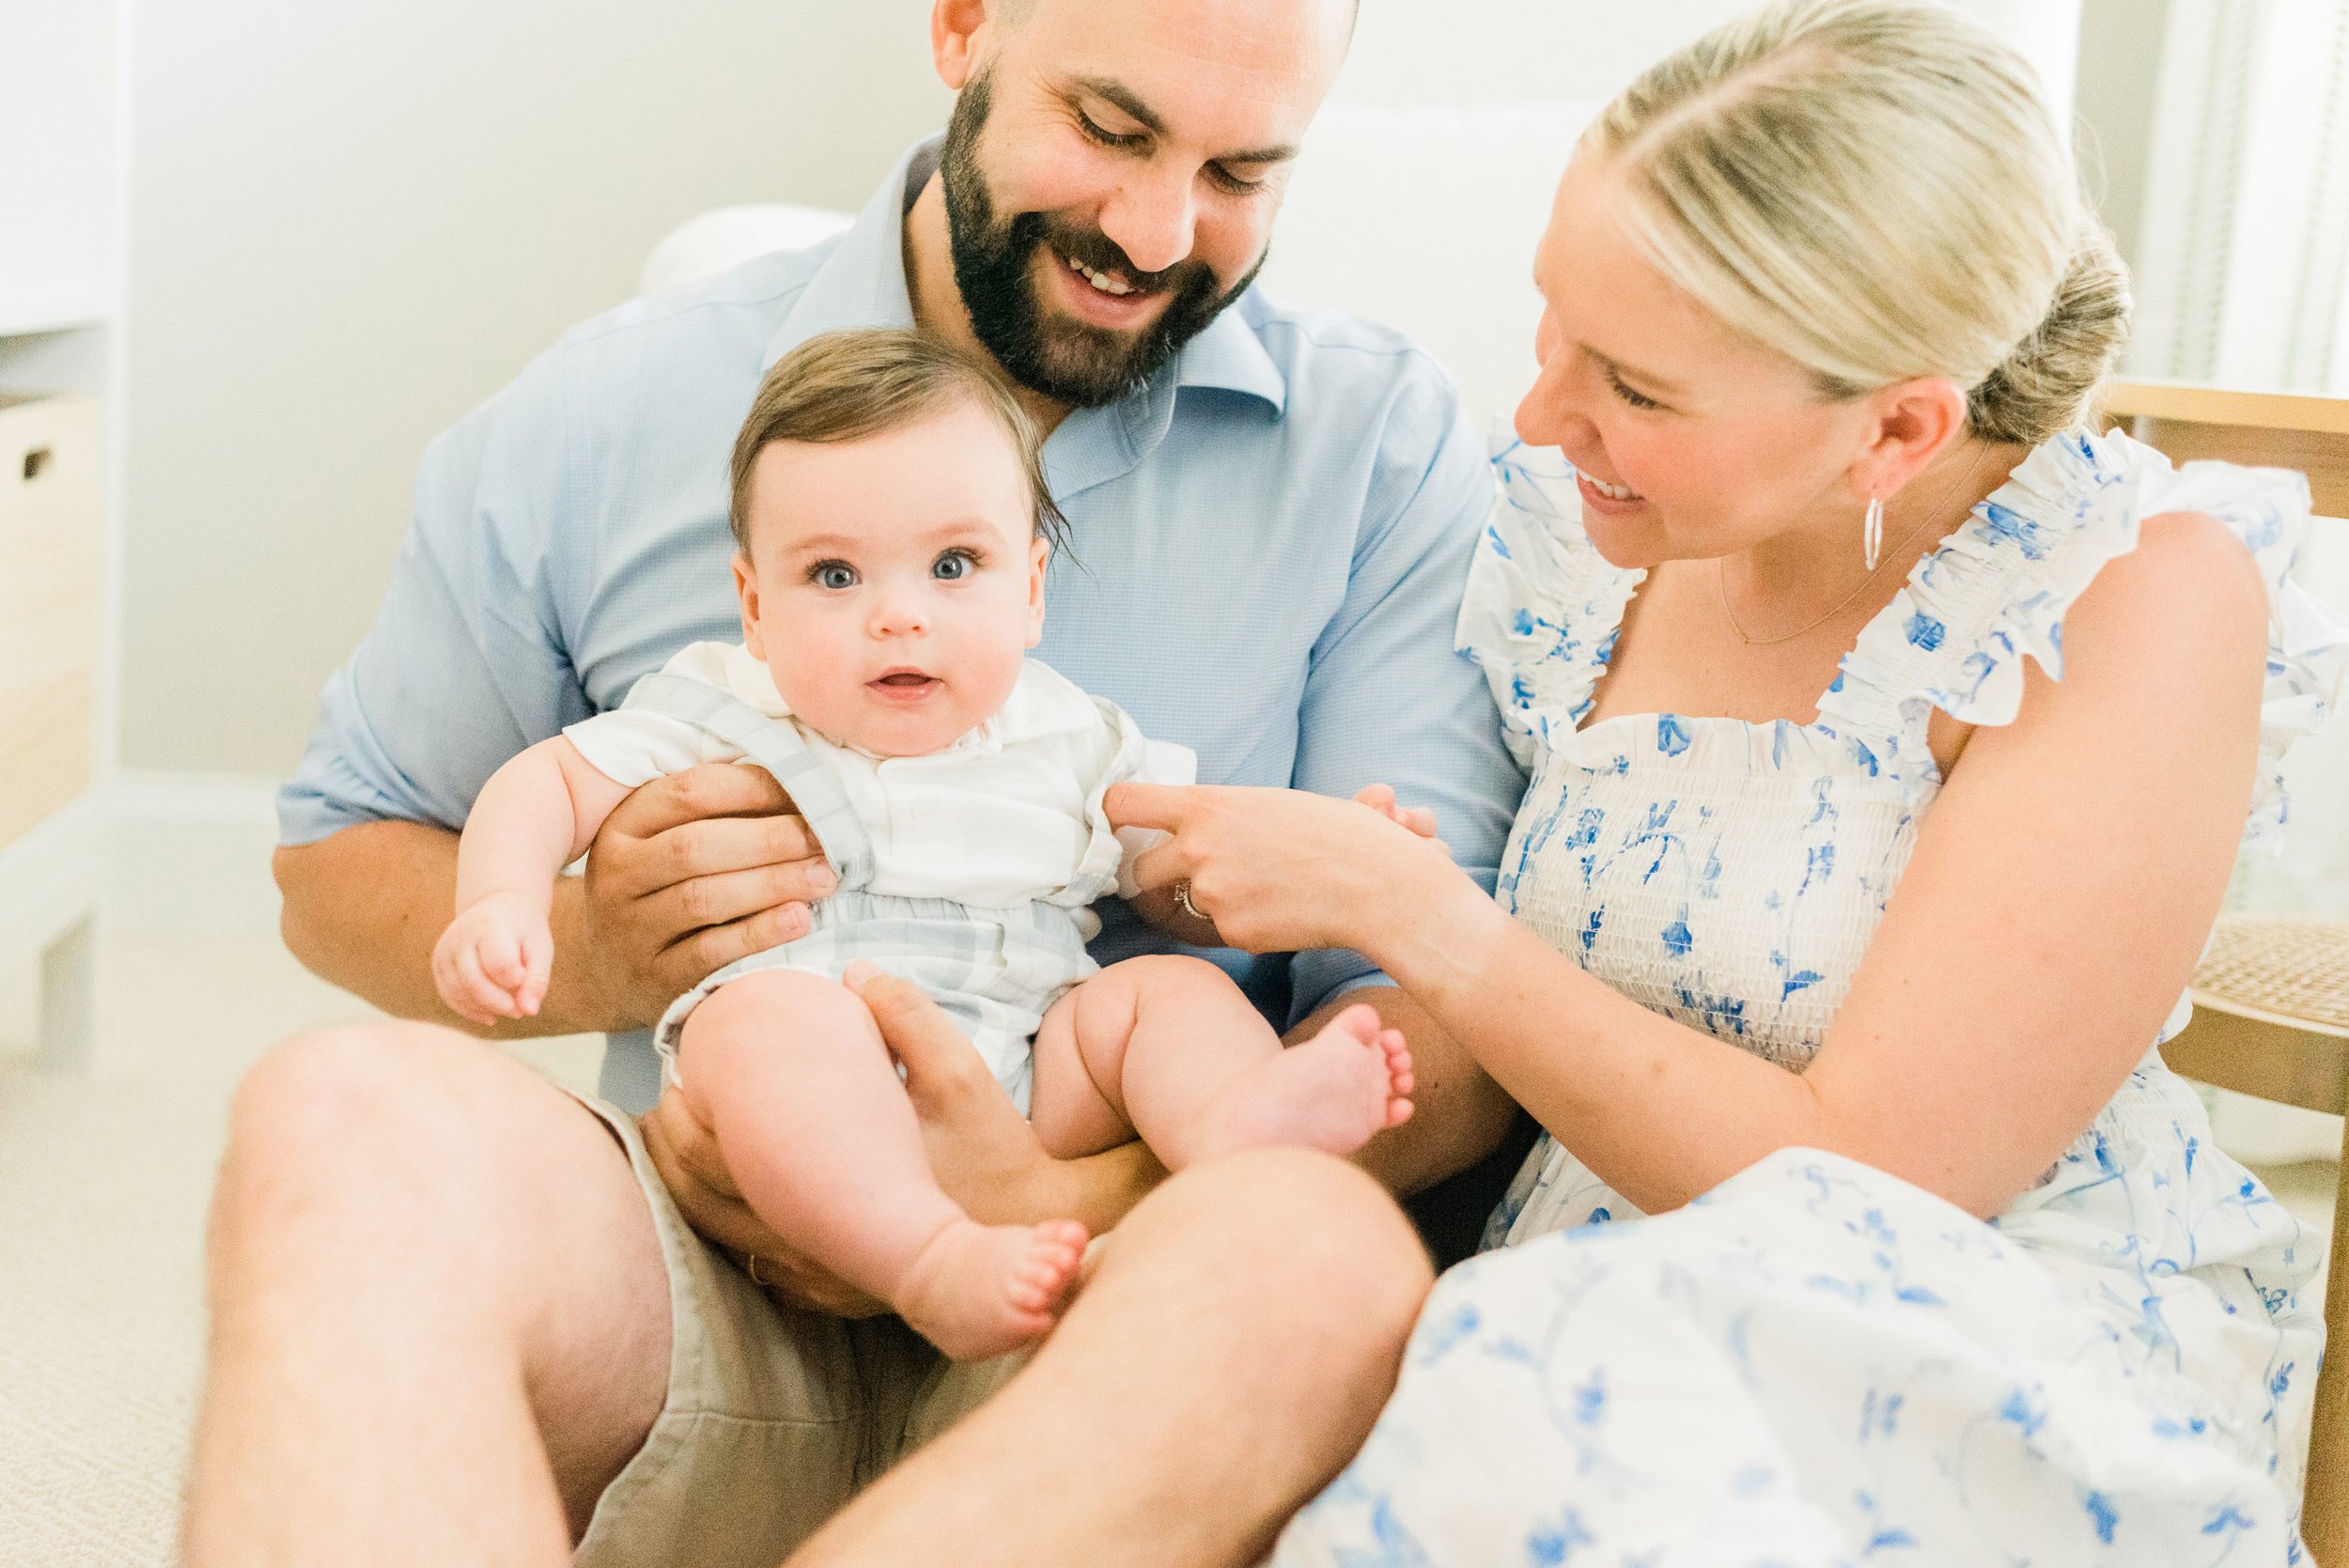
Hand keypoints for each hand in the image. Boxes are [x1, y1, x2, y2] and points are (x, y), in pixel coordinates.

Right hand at [432, 891, 553, 1025]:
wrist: (498, 906)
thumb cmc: (523, 930)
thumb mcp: (540, 948)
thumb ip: (537, 980)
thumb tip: (529, 1012)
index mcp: (490, 925)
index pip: (499, 964)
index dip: (516, 980)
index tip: (526, 977)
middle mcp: (460, 936)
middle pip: (474, 982)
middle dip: (500, 1004)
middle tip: (520, 1011)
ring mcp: (445, 950)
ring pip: (459, 992)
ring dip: (485, 1009)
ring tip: (509, 1009)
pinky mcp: (438, 963)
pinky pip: (449, 995)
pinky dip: (470, 1010)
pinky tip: (490, 1015)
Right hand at [573, 763, 835, 1030]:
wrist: (614, 969)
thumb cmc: (662, 888)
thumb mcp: (668, 839)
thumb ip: (722, 812)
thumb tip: (803, 792)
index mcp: (625, 824)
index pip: (689, 793)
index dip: (753, 788)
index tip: (807, 791)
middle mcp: (618, 874)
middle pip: (695, 848)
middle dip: (770, 840)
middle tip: (827, 839)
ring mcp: (632, 930)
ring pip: (702, 899)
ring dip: (772, 884)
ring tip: (824, 877)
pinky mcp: (655, 978)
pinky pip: (709, 953)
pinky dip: (758, 935)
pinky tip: (799, 919)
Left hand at [642, 959, 1074, 1314]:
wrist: (1034, 1236)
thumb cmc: (997, 1151)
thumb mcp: (962, 1076)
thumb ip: (909, 1019)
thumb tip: (856, 970)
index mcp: (834, 1196)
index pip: (723, 1165)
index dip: (688, 1121)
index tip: (679, 1081)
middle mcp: (819, 1252)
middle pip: (707, 1210)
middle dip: (676, 1156)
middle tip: (663, 1109)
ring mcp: (825, 1284)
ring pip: (727, 1243)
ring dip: (696, 1195)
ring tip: (680, 1145)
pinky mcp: (837, 1297)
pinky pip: (763, 1268)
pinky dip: (737, 1230)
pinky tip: (732, 1195)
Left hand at [1107, 782, 1467, 957]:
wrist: (1379, 884)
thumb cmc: (1343, 834)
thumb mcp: (1278, 804)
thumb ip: (1231, 816)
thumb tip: (1208, 824)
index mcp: (1207, 805)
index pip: (1123, 804)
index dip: (1113, 817)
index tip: (1118, 828)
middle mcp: (1198, 848)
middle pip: (1137, 871)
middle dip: (1152, 881)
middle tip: (1172, 883)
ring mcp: (1212, 894)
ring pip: (1183, 906)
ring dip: (1203, 905)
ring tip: (1252, 892)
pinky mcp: (1232, 932)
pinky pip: (1221, 932)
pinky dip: (1242, 927)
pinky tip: (1279, 914)